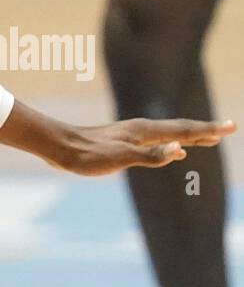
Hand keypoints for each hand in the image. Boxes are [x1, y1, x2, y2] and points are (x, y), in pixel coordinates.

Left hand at [56, 118, 234, 175]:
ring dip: (189, 135)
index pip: (184, 131)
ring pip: (168, 133)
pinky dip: (170, 142)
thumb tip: (180, 150)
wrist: (59, 147)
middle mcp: (141, 130)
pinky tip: (169, 148)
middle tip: (228, 129)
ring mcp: (132, 134)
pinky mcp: (122, 141)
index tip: (231, 128)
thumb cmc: (88, 155)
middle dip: (205, 130)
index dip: (208, 131)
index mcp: (145, 132)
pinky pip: (156, 140)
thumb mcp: (121, 158)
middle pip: (180, 128)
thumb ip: (151, 156)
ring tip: (206, 137)